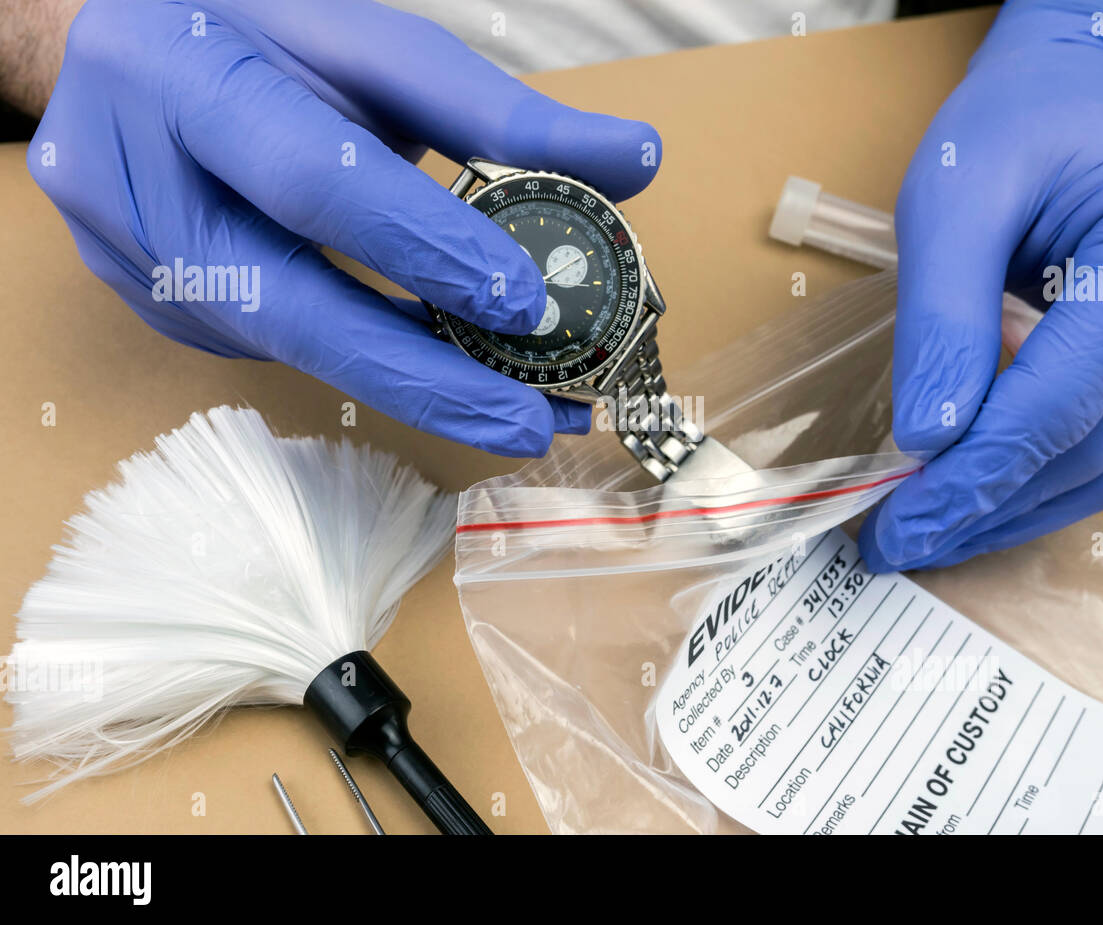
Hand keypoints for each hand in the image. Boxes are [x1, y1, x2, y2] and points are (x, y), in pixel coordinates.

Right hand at [28, 0, 659, 455]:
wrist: (122, 53)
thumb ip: (497, 113)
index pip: (311, 180)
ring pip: (288, 346)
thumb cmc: (260, 37)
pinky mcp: (154, 310)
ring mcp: (132, 262)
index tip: (524, 300)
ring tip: (517, 412)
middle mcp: (137, 182)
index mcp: (187, 78)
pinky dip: (364, 362)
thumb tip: (637, 160)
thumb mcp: (372, 47)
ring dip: (410, 387)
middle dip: (419, 377)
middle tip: (528, 423)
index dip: (421, 245)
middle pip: (286, 307)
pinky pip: (277, 349)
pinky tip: (436, 370)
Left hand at [861, 0, 1102, 569]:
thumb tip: (929, 441)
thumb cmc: (1023, 118)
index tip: (902, 525)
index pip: (1069, 397)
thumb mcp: (954, 195)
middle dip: (995, 504)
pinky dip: (1063, 473)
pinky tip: (997, 493)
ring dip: (1028, 505)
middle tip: (907, 544)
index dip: (979, 473)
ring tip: (941, 535)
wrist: (1095, 82)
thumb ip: (944, 316)